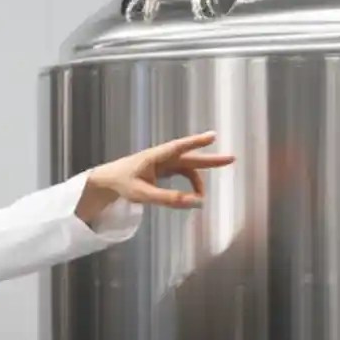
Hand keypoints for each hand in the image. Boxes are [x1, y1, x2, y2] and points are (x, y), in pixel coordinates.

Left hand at [76, 131, 235, 223]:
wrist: (107, 181)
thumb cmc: (122, 184)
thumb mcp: (143, 194)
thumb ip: (169, 199)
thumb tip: (196, 202)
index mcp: (154, 157)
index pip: (178, 148)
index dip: (195, 142)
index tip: (213, 136)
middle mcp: (161, 157)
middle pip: (189, 157)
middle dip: (210, 159)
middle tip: (232, 158)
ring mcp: (162, 163)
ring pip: (187, 168)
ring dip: (197, 181)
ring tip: (201, 198)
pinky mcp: (162, 170)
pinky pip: (182, 173)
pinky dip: (189, 184)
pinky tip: (193, 195)